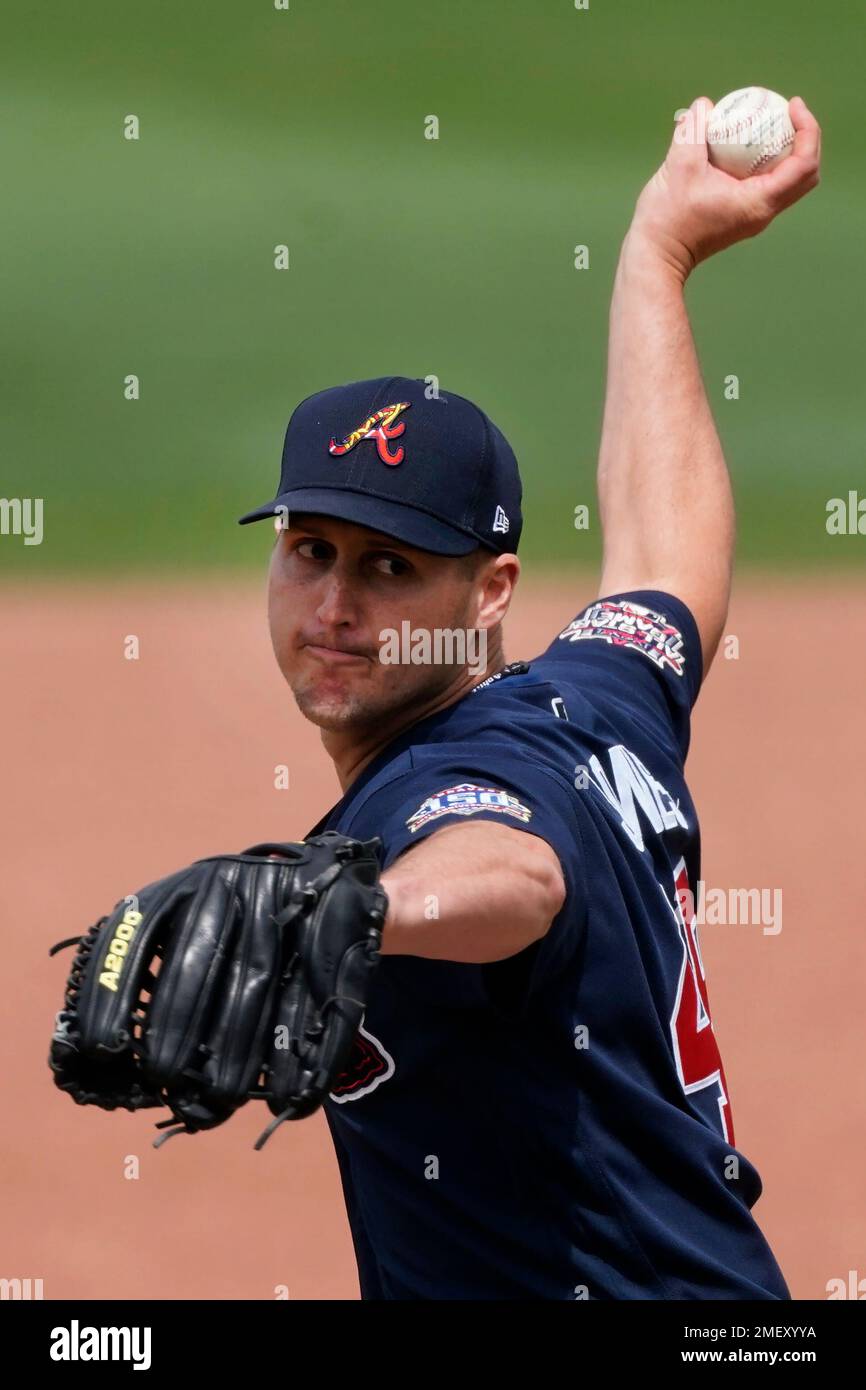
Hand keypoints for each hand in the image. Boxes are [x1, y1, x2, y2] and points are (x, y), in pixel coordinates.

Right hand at [629, 95, 820, 281]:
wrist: (656, 256)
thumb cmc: (667, 219)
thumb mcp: (679, 165)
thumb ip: (694, 129)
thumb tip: (704, 105)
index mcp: (759, 201)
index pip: (804, 164)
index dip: (808, 129)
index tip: (791, 105)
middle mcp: (763, 212)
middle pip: (806, 174)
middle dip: (806, 139)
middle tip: (789, 112)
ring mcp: (754, 217)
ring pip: (790, 181)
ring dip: (789, 151)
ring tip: (773, 124)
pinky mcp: (742, 216)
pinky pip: (768, 185)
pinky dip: (768, 162)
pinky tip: (747, 144)